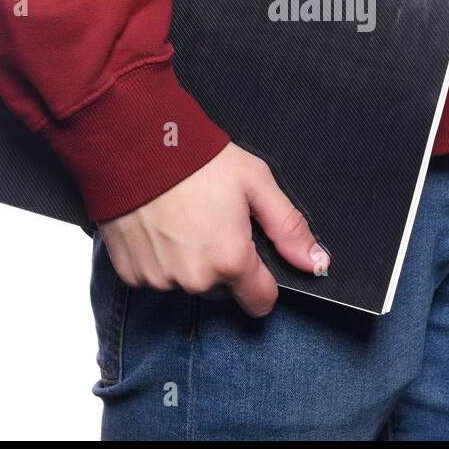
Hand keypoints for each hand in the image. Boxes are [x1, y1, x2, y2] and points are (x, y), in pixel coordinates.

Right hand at [97, 142, 327, 317]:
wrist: (133, 146)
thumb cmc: (196, 160)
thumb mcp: (255, 182)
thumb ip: (288, 227)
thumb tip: (316, 263)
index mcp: (231, 261)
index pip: (261, 302)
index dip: (263, 280)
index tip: (252, 257)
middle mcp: (195, 280)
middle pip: (224, 291)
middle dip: (224, 265)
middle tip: (212, 221)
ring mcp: (161, 280)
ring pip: (189, 284)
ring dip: (191, 262)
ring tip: (183, 220)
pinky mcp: (132, 275)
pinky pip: (157, 278)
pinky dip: (161, 259)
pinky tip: (159, 227)